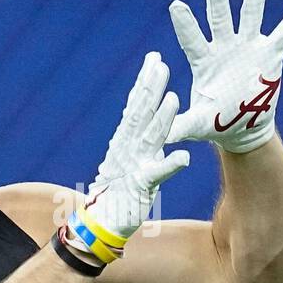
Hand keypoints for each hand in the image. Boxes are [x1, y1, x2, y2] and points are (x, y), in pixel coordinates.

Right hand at [71, 52, 189, 260]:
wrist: (99, 223)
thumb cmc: (117, 192)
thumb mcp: (129, 160)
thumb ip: (140, 140)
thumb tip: (149, 118)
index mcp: (126, 141)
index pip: (136, 106)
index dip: (145, 82)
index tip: (154, 59)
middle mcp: (128, 149)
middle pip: (140, 113)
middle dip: (151, 88)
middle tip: (161, 64)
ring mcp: (132, 166)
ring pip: (149, 138)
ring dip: (161, 119)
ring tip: (173, 98)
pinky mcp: (139, 187)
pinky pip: (156, 175)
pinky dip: (169, 165)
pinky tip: (183, 157)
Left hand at [167, 0, 282, 153]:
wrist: (242, 127)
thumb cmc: (215, 122)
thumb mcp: (197, 125)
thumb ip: (182, 125)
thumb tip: (162, 136)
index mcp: (203, 62)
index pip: (192, 40)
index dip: (185, 24)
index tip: (176, 5)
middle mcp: (224, 47)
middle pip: (220, 19)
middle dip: (217, 0)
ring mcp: (247, 47)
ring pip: (250, 16)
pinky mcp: (270, 53)